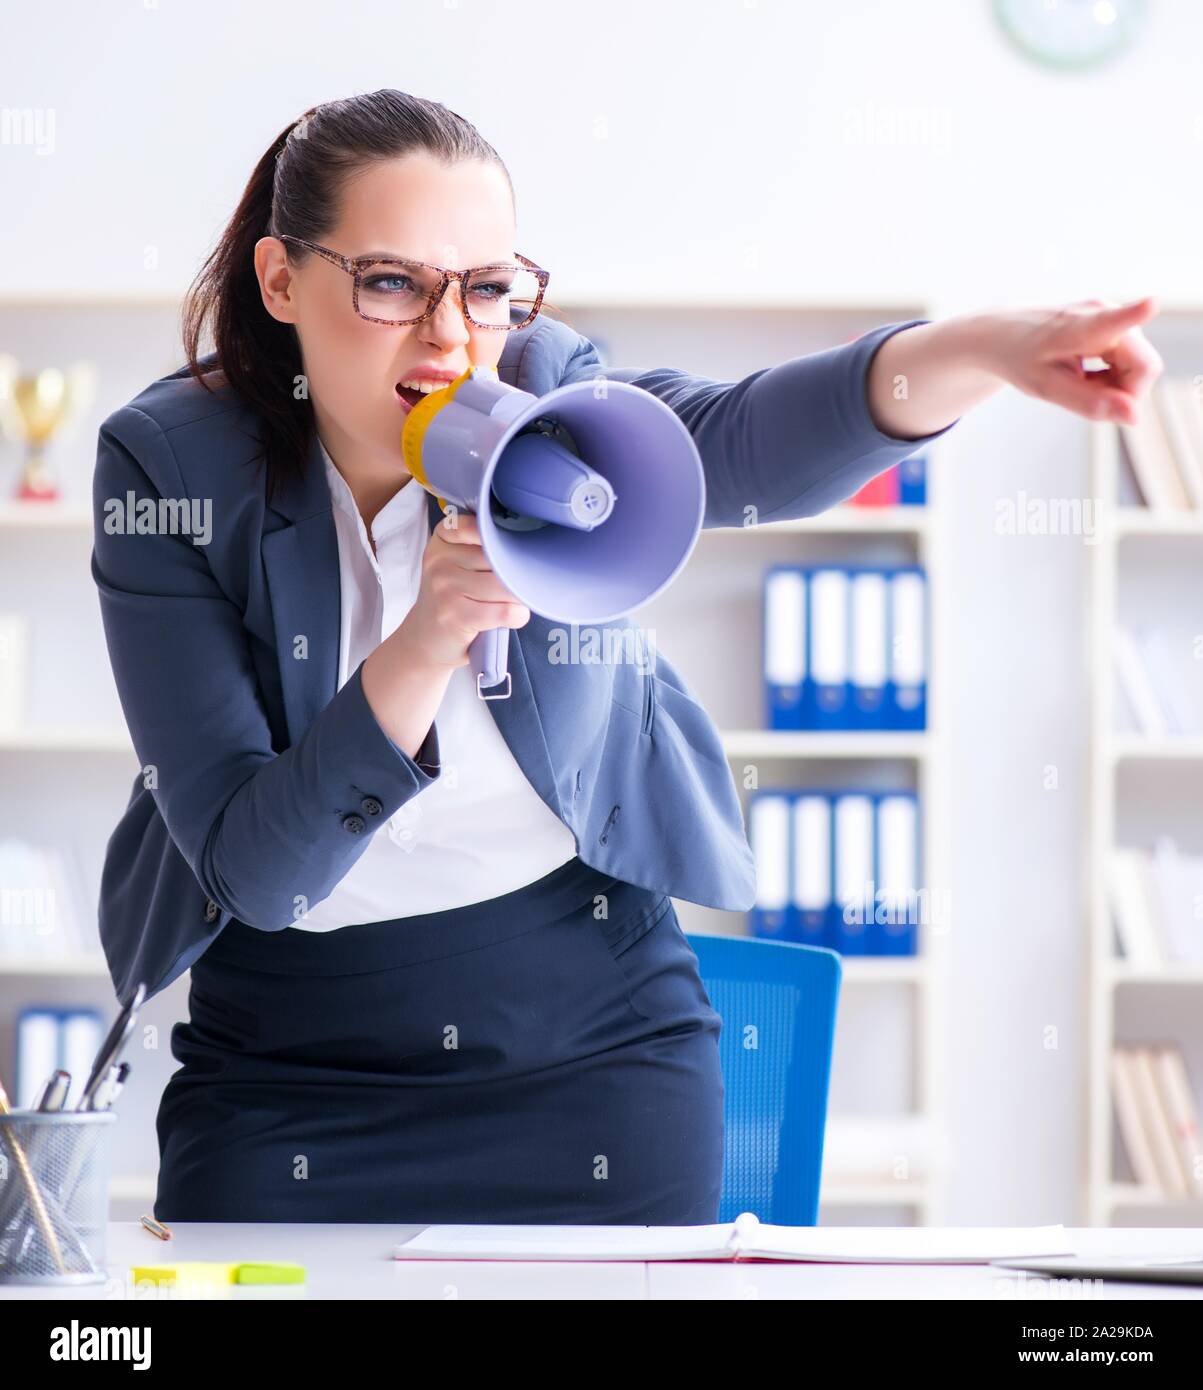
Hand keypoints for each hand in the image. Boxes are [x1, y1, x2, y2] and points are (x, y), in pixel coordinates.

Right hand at [399, 509, 529, 671]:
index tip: (508, 551)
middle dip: (516, 573)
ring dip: (519, 597)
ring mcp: (445, 588)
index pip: (480, 525)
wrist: (425, 638)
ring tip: (511, 601)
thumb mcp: (456, 561)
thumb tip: (527, 544)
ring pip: (506, 585)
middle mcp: (440, 560)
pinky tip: (510, 617)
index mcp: (442, 539)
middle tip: (517, 583)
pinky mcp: (456, 615)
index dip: (503, 539)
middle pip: (500, 558)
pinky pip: (506, 610)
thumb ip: (481, 545)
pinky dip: (517, 616)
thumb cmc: (452, 597)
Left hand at [977, 297, 1162, 426]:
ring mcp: (1118, 316)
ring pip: (1140, 369)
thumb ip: (1088, 403)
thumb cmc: (1021, 358)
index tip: (1152, 303)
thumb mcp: (1046, 388)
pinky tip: (1085, 374)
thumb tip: (1134, 417)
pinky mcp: (1121, 324)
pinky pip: (1133, 365)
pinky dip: (1111, 379)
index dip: (1136, 313)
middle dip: (1121, 393)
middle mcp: (1107, 312)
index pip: (1114, 321)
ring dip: (1113, 387)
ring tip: (1077, 380)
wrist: (1007, 331)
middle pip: (1143, 368)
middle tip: (1080, 392)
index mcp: (1080, 325)